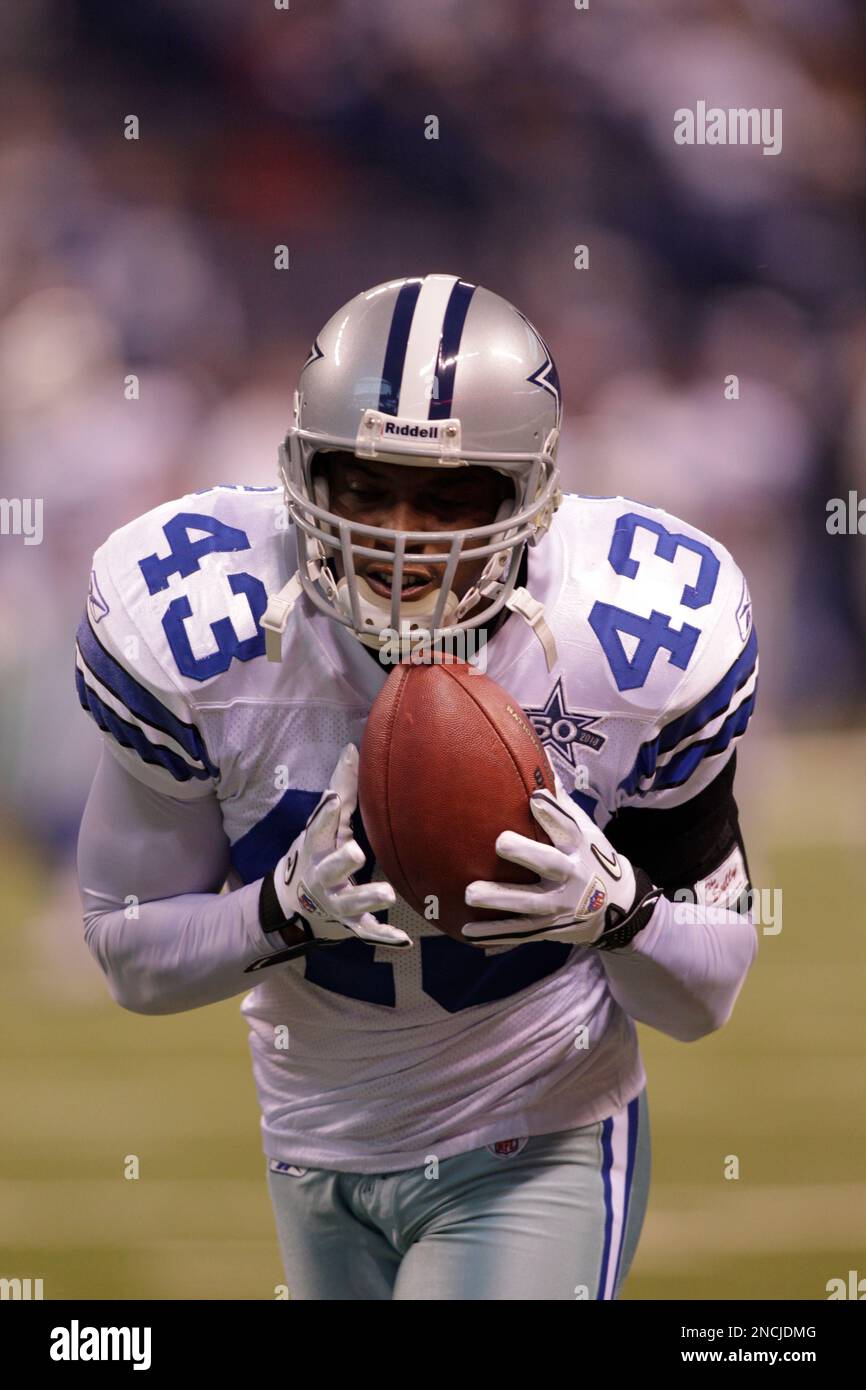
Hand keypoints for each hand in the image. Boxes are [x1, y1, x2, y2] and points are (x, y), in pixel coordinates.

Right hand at [267, 744, 410, 948]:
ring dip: (367, 898)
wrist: (293, 905)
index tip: (332, 799)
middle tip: (356, 852)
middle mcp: (322, 875)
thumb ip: (339, 792)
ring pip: (351, 902)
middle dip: (342, 861)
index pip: (317, 828)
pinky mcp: (348, 924)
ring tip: (387, 894)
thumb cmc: (317, 854)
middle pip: (331, 868)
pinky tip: (404, 939)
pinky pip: (366, 932)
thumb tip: (352, 748)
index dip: (324, 814)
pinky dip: (384, 937)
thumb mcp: (323, 826)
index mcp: (316, 847)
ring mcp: (334, 902)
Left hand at [462, 772, 655, 947]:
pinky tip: (467, 931)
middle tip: (500, 842)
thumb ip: (560, 802)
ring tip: (470, 893)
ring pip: (529, 904)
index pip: (568, 827)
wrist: (618, 908)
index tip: (534, 797)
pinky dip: (493, 934)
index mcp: (580, 847)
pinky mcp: (548, 928)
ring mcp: (559, 906)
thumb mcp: (586, 830)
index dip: (553, 813)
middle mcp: (572, 876)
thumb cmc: (592, 857)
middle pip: (550, 864)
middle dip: (527, 853)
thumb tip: (539, 758)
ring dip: (500, 900)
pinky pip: (518, 932)